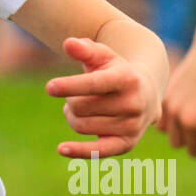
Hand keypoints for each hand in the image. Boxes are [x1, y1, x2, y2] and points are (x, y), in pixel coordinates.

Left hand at [46, 37, 158, 157]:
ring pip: (82, 125)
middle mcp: (133, 104)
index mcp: (127, 79)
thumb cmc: (116, 71)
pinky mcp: (126, 143)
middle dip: (70, 100)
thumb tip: (68, 43)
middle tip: (75, 96)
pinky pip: (98, 151)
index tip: (49, 87)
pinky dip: (79, 151)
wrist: (146, 93)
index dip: (71, 85)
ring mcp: (131, 125)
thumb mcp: (103, 56)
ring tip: (81, 108)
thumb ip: (85, 48)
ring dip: (72, 117)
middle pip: (80, 107)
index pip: (94, 84)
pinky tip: (62, 149)